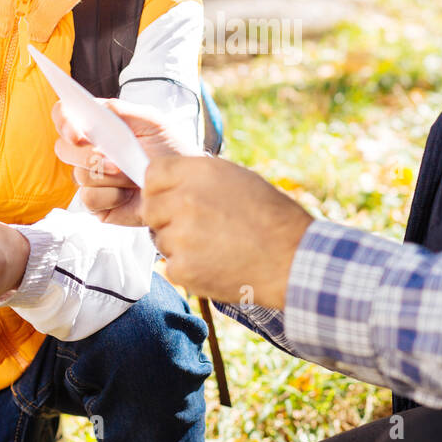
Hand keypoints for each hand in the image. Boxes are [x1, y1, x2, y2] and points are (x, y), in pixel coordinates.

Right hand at [51, 98, 197, 225]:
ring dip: (109, 176)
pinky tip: (128, 194)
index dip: (64, 121)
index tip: (76, 132)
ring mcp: (91, 178)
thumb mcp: (152, 122)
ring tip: (132, 175)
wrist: (184, 182)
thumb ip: (123, 111)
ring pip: (79, 175)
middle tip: (115, 162)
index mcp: (97, 125)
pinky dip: (112, 196)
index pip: (64, 116)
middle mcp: (89, 150)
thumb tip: (97, 107)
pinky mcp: (97, 203)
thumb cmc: (168, 148)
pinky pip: (90, 198)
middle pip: (64, 148)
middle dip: (87, 155)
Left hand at [142, 156, 313, 307]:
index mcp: (199, 172)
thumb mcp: (236, 178)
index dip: (161, 188)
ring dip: (179, 244)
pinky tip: (216, 263)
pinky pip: (172, 266)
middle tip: (196, 227)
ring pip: (161, 239)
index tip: (172, 198)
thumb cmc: (270, 216)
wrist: (291, 259)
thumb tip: (172, 184)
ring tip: (215, 245)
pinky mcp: (182, 268)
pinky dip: (189, 268)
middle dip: (166, 217)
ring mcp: (180, 237)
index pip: (153, 174)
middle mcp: (184, 201)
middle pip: (150, 208)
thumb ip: (198, 178)